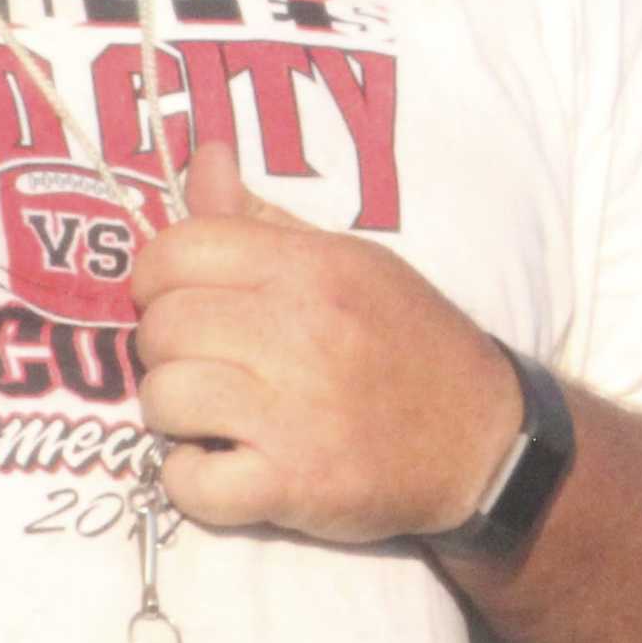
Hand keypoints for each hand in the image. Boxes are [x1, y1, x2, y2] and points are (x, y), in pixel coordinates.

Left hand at [130, 142, 519, 543]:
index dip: (155, 276)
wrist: (486, 443)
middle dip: (162, 348)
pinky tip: (218, 465)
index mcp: (310, 267)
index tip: (172, 299)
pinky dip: (190, 481)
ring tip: (208, 413)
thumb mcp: (348, 261)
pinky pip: (192, 484)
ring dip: (171, 413)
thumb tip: (202, 157)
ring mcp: (296, 413)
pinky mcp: (296, 485)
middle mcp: (301, 331)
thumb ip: (263, 218)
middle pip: (163, 326)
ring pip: (163, 399)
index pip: (179, 249)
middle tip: (197, 361)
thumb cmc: (408, 341)